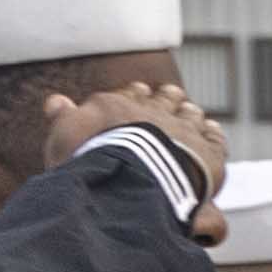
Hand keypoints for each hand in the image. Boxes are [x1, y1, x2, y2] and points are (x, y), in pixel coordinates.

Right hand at [46, 80, 229, 229]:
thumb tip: (55, 100)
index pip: (131, 94)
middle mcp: (153, 112)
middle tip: (172, 95)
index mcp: (119, 107)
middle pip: (165, 99)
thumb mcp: (63, 140)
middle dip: (167, 98)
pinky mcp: (208, 152)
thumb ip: (63, 118)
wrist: (133, 180)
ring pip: (191, 115)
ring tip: (193, 117)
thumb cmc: (91, 162)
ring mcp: (183, 131)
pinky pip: (215, 137)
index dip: (137, 94)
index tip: (141, 91)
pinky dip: (213, 134)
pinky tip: (212, 133)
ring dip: (191, 115)